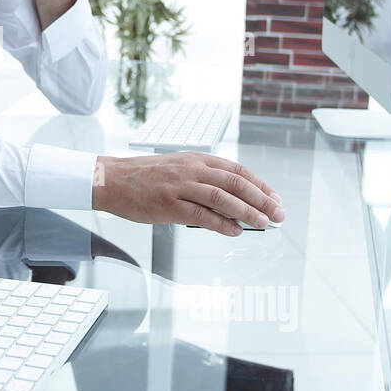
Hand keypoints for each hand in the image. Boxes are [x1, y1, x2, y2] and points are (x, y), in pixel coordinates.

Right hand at [93, 153, 284, 235]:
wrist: (111, 180)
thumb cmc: (144, 177)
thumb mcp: (177, 169)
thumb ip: (202, 181)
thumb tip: (231, 205)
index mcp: (196, 159)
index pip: (237, 170)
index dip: (260, 185)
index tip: (274, 198)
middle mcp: (191, 170)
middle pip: (235, 183)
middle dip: (261, 199)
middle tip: (278, 214)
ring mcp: (180, 186)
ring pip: (222, 198)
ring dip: (247, 212)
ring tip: (263, 224)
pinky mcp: (168, 204)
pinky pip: (200, 215)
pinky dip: (221, 224)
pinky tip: (234, 231)